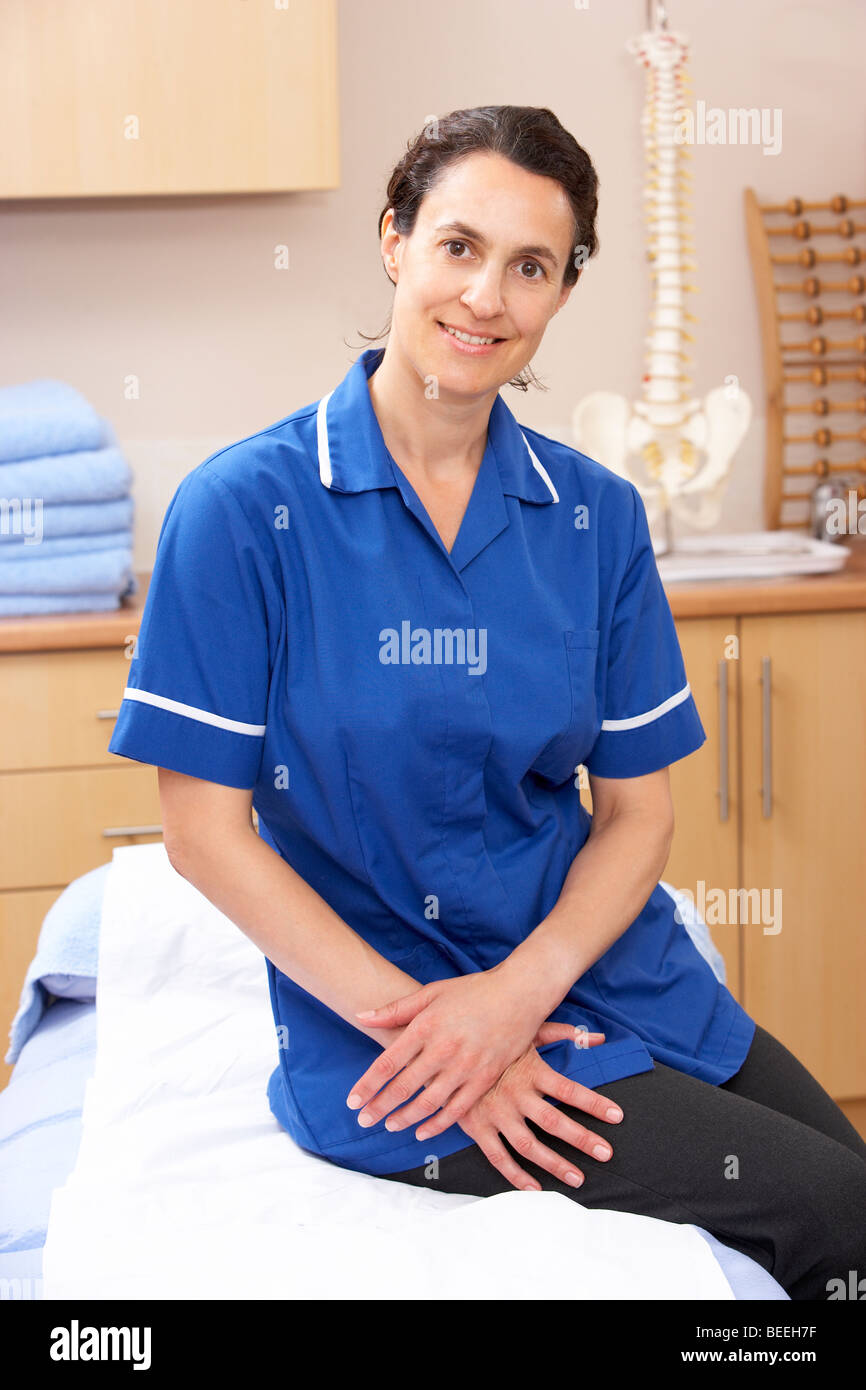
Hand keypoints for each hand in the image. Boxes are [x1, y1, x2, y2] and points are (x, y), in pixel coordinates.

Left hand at [346, 968, 555, 1132]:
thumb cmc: (473, 991)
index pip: (388, 1063)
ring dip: (405, 1118)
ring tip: (389, 1126)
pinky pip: (457, 1108)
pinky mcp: (485, 1077)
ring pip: (428, 1102)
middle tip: (363, 1120)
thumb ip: (395, 1009)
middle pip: (403, 1087)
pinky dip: (438, 1124)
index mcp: (426, 1026)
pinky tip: (423, 1131)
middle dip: (379, 1107)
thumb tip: (361, 1016)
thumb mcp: (431, 993)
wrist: (520, 992)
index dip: (367, 1085)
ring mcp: (466, 1065)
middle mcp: (443, 1048)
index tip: (352, 1101)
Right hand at [448, 1024, 624, 1191]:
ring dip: (554, 1164)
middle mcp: (515, 1094)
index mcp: (530, 1070)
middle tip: (606, 1153)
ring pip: (529, 1145)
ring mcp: (495, 1113)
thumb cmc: (491, 1036)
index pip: (570, 1090)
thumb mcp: (526, 1030)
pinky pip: (498, 1157)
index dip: (594, 1103)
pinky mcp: (476, 1127)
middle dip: (583, 1139)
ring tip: (577, 1178)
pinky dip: (516, 1175)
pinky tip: (535, 1188)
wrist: (444, 1045)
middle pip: (555, 1122)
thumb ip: (564, 1034)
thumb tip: (600, 1037)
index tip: (617, 1115)